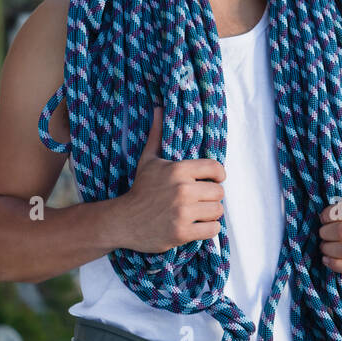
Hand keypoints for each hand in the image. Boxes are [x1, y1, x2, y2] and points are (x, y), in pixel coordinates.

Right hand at [112, 106, 225, 253]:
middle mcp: (182, 190)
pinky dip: (208, 229)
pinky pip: (212, 229)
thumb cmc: (140, 189)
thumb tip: (158, 108)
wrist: (122, 221)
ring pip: (218, 211)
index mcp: (178, 170)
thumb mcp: (148, 160)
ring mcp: (182, 213)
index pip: (216, 169)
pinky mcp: (182, 233)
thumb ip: (157, 135)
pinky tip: (196, 226)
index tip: (212, 180)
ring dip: (210, 214)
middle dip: (211, 197)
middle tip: (199, 200)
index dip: (218, 175)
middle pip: (219, 192)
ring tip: (197, 213)